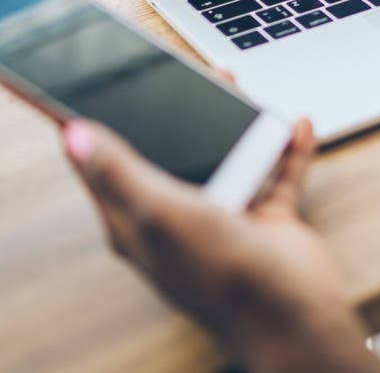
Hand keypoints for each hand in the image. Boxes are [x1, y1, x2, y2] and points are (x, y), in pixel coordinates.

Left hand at [62, 119, 379, 372]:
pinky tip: (294, 125)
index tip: (88, 94)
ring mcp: (223, 215)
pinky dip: (284, 146)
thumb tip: (74, 136)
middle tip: (185, 76)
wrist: (294, 313)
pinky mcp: (264, 217)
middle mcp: (178, 216)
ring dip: (233, 120)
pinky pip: (274, 170)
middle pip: (172, 150)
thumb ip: (120, 172)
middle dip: (178, 111)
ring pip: (224, 153)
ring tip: (237, 88)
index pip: (104, 168)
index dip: (94, 131)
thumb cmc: (222, 274)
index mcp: (139, 219)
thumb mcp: (160, 213)